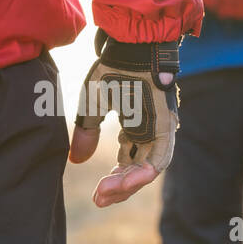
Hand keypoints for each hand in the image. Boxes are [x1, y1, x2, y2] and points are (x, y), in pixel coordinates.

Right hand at [70, 34, 179, 207]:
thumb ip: (87, 131)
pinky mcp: (166, 126)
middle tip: (99, 199)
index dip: (112, 181)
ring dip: (129, 185)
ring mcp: (159, 130)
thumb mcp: (93, 103)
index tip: (96, 194)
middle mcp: (148, 133)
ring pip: (149, 170)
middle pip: (137, 172)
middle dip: (118, 189)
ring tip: (107, 192)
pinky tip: (129, 182)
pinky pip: (160, 158)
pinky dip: (145, 173)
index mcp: (134, 128)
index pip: (126, 164)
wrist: (132, 43)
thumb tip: (76, 161)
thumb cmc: (115, 66)